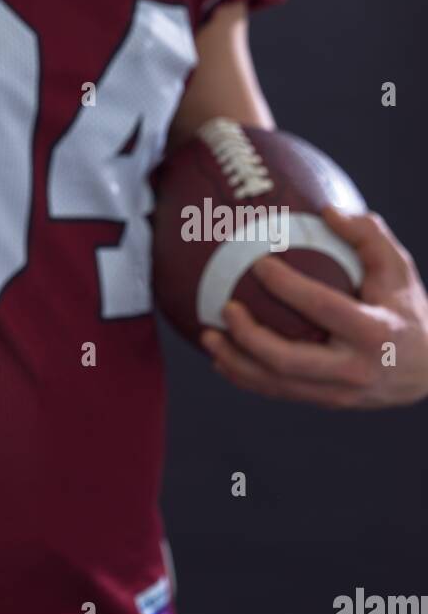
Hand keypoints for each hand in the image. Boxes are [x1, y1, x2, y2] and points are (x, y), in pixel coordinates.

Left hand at [200, 206, 427, 407]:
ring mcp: (338, 392)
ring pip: (276, 384)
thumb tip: (327, 212)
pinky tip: (221, 356)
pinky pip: (278, 392)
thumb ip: (367, 234)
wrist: (427, 370)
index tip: (259, 263)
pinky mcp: (325, 402)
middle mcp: (353, 368)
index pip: (322, 307)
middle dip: (249, 336)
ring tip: (208, 336)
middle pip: (289, 360)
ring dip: (236, 362)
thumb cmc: (404, 306)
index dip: (288, 287)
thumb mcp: (398, 267)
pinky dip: (246, 376)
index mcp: (372, 331)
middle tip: (225, 307)